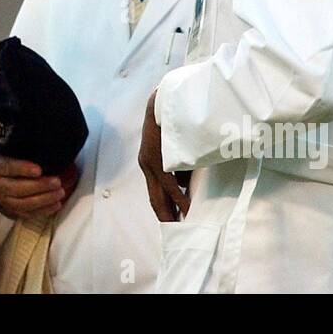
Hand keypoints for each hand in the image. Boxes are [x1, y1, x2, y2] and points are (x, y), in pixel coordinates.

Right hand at [0, 154, 78, 219]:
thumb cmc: (11, 158)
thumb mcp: (12, 150)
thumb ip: (25, 150)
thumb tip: (48, 149)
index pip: (7, 167)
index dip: (23, 169)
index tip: (39, 170)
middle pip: (16, 188)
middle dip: (39, 186)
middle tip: (57, 182)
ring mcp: (1, 199)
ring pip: (21, 204)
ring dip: (43, 200)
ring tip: (60, 193)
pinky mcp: (9, 211)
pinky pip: (26, 214)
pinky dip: (43, 211)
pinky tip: (56, 205)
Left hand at [139, 90, 189, 221]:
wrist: (166, 100)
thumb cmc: (174, 121)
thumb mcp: (174, 147)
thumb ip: (178, 166)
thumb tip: (186, 184)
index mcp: (149, 162)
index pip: (154, 191)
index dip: (162, 207)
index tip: (171, 221)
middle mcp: (146, 165)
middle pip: (155, 199)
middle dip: (165, 217)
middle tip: (175, 233)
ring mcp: (151, 163)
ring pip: (160, 195)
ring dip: (171, 212)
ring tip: (181, 227)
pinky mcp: (159, 159)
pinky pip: (170, 184)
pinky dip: (178, 198)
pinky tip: (186, 210)